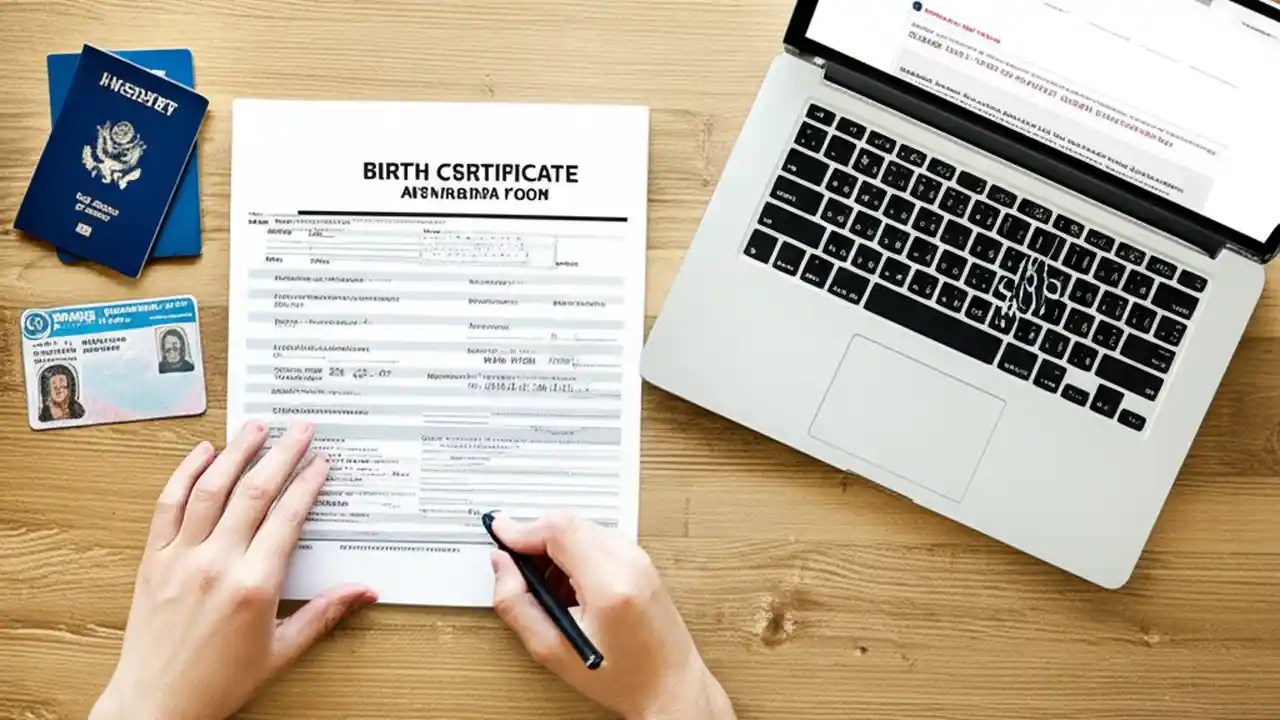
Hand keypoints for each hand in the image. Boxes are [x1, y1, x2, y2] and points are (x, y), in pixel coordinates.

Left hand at [91, 421, 376, 719]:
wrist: (156, 704)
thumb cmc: (218, 683)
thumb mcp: (282, 651)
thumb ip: (324, 614)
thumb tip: (365, 592)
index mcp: (254, 585)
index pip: (287, 516)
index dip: (307, 483)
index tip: (320, 463)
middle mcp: (217, 564)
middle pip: (254, 492)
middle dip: (281, 454)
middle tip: (298, 429)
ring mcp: (181, 558)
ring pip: (211, 489)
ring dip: (236, 452)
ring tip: (254, 428)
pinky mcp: (153, 561)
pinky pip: (168, 506)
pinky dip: (185, 474)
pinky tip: (201, 454)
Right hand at [490, 513, 734, 719]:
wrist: (669, 686)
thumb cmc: (622, 678)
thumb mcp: (554, 651)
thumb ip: (518, 605)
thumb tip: (502, 567)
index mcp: (610, 584)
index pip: (559, 530)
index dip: (521, 528)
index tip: (499, 534)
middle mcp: (629, 563)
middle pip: (569, 522)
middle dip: (534, 536)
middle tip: (515, 565)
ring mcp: (640, 559)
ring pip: (582, 527)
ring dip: (554, 546)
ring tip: (545, 586)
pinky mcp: (641, 561)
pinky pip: (597, 538)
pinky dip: (573, 551)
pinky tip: (567, 584)